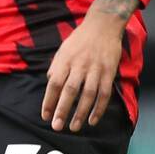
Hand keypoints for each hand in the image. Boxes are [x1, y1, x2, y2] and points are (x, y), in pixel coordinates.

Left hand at [41, 0, 138, 131]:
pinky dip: (99, 109)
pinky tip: (92, 120)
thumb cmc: (80, 40)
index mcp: (66, 60)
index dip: (49, 101)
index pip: (54, 83)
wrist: (103, 25)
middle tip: (57, 126)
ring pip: (88, 95)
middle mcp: (80, 65)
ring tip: (74, 127)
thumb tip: (50, 84)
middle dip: (62, 110)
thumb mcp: (63, 50)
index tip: (45, 116)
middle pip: (70, 91)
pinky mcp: (109, 72)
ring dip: (81, 113)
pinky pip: (104, 94)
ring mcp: (96, 69)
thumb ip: (56, 67)